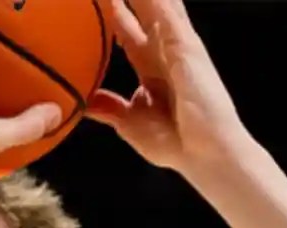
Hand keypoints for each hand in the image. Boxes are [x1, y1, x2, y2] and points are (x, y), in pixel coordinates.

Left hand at [87, 0, 252, 175]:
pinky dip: (157, 2)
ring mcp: (178, 47)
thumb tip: (82, 102)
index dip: (113, 13)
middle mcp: (165, 51)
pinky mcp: (187, 48)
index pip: (126, 30)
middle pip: (143, 10)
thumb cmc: (174, 142)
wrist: (203, 154)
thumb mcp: (128, 122)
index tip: (92, 4)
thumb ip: (108, 107)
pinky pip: (170, 15)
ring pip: (158, 5)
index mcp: (150, 66)